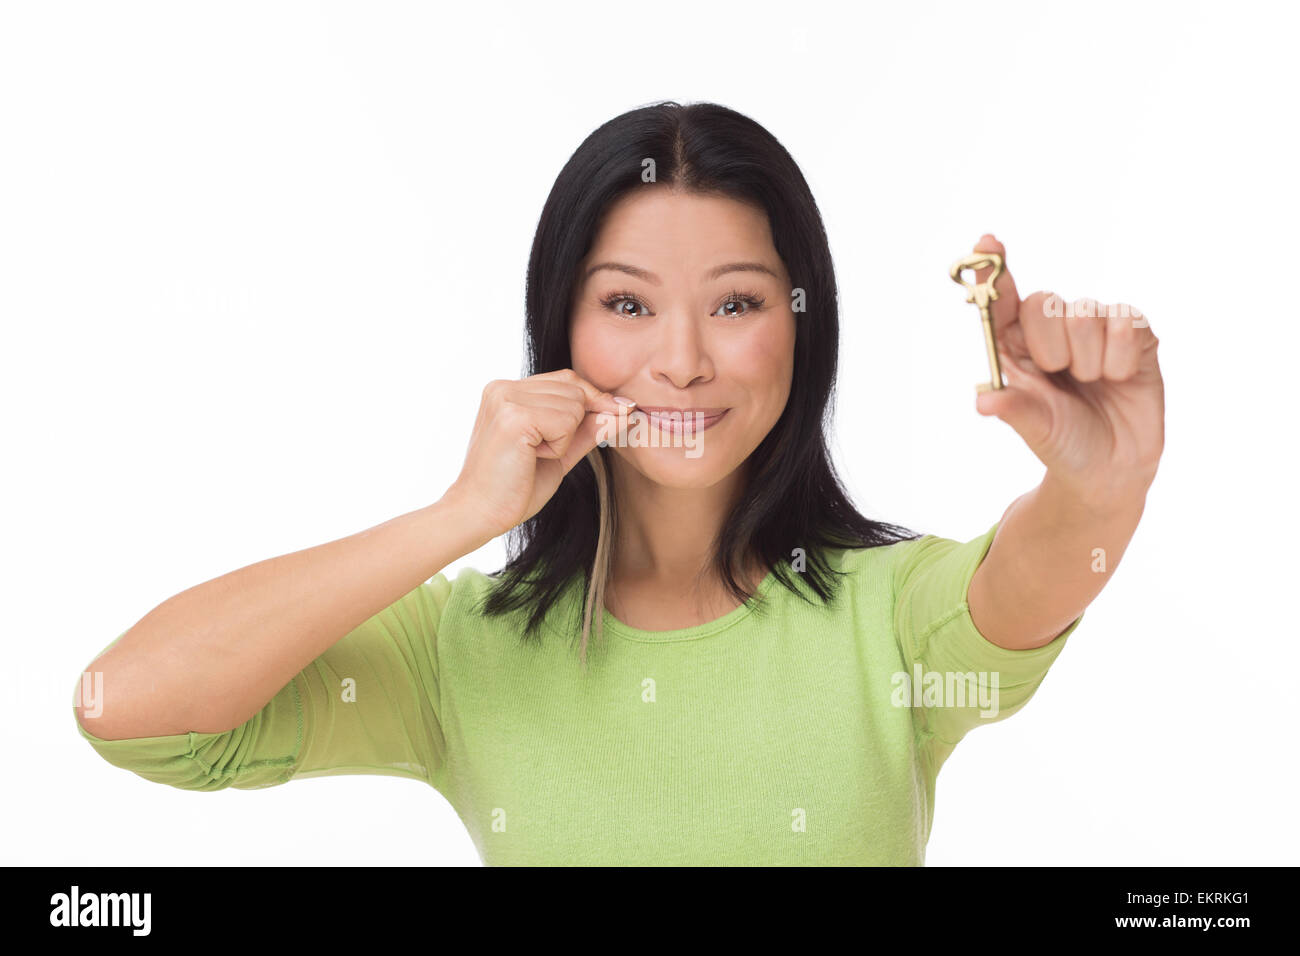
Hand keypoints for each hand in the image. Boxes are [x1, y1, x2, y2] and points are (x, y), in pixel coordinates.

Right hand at [443, 369, 627, 539]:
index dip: (593, 399)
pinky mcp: (514, 416)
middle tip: (539, 453)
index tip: (618, 414)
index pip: (568, 379)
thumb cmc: (514, 487)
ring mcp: (506, 398)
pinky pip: (567, 422)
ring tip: (532, 456)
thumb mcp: (559, 452)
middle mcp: (503, 387)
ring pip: (575, 405)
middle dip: (574, 425)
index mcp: (507, 390)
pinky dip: (559, 447)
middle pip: (575, 388)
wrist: (480, 514)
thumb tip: (625, 409)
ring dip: (564, 439)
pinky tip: (531, 458)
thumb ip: (587, 428)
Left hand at [969, 234, 1164, 510]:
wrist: (1112, 468)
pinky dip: (1119, 358)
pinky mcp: (1131, 333)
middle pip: (1043, 303)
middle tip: (1061, 379)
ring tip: (1091, 385)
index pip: (1000, 302)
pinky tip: (1119, 377)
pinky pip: (1124, 322)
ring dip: (1087, 361)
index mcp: (1014, 348)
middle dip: (1050, 347)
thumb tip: (983, 401)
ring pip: (1084, 314)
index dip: (993, 271)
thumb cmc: (1063, 443)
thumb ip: (1013, 408)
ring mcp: (1092, 328)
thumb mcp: (1035, 429)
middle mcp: (1049, 331)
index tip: (987, 243)